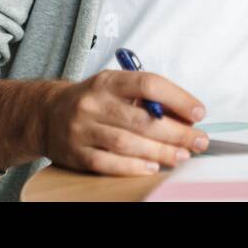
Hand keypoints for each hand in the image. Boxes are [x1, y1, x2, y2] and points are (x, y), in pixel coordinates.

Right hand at [39, 70, 209, 175]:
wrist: (48, 114)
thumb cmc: (94, 100)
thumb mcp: (117, 87)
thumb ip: (149, 99)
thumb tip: (187, 117)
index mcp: (109, 81)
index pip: (149, 84)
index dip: (178, 99)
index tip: (199, 112)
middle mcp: (94, 103)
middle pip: (142, 119)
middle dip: (177, 132)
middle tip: (199, 140)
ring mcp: (82, 129)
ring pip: (127, 143)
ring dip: (161, 152)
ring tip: (182, 155)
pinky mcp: (76, 154)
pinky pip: (109, 163)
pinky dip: (134, 166)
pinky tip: (153, 167)